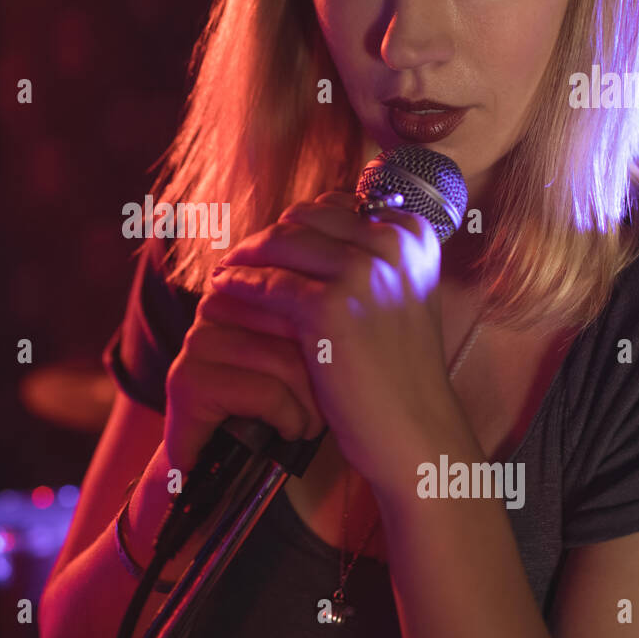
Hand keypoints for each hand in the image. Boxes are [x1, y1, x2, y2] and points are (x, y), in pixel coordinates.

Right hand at [163, 286, 325, 475]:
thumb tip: (368, 282)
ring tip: (312, 423)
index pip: (303, 293)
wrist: (221, 460)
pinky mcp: (189, 382)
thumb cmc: (273, 401)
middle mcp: (214, 306)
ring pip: (285, 362)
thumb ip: (318, 313)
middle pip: (298, 324)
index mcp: (242, 287)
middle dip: (323, 371)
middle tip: (331, 402)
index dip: (332, 334)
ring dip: (311, 405)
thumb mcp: (301, 350)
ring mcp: (198, 343)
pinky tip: (290, 431)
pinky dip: (290, 419)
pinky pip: (265, 393)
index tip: (342, 367)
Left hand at [209, 191, 460, 484]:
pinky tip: (223, 289)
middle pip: (305, 220)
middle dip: (268, 236)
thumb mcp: (398, 297)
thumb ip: (367, 259)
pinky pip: (268, 282)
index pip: (335, 208)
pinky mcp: (329, 307)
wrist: (415, 429)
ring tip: (223, 270)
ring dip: (246, 255)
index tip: (273, 241)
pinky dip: (240, 283)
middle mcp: (392, 244)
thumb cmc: (400, 370)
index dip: (297, 224)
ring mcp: (362, 273)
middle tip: (240, 255)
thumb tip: (304, 228)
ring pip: (281, 244)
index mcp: (412, 235)